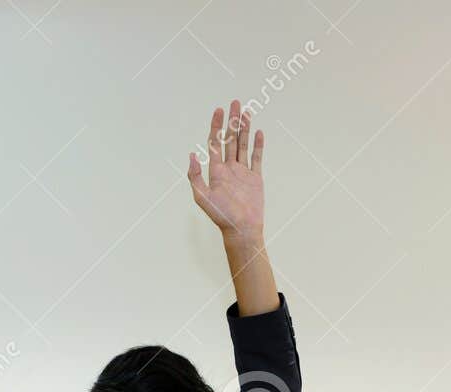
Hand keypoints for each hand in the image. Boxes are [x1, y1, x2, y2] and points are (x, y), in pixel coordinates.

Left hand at [188, 100, 264, 244]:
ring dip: (244, 129)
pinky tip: (259, 133)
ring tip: (247, 112)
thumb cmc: (222, 216)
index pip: (215, 143)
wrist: (242, 229)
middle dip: (232, 121)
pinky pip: (256, 158)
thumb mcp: (203, 197)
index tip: (219, 110)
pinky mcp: (255, 178)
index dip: (216, 126)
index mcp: (216, 171)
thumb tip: (192, 155)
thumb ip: (195, 177)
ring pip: (243, 145)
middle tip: (235, 103)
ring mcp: (242, 173)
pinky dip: (258, 145)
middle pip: (230, 140)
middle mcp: (228, 169)